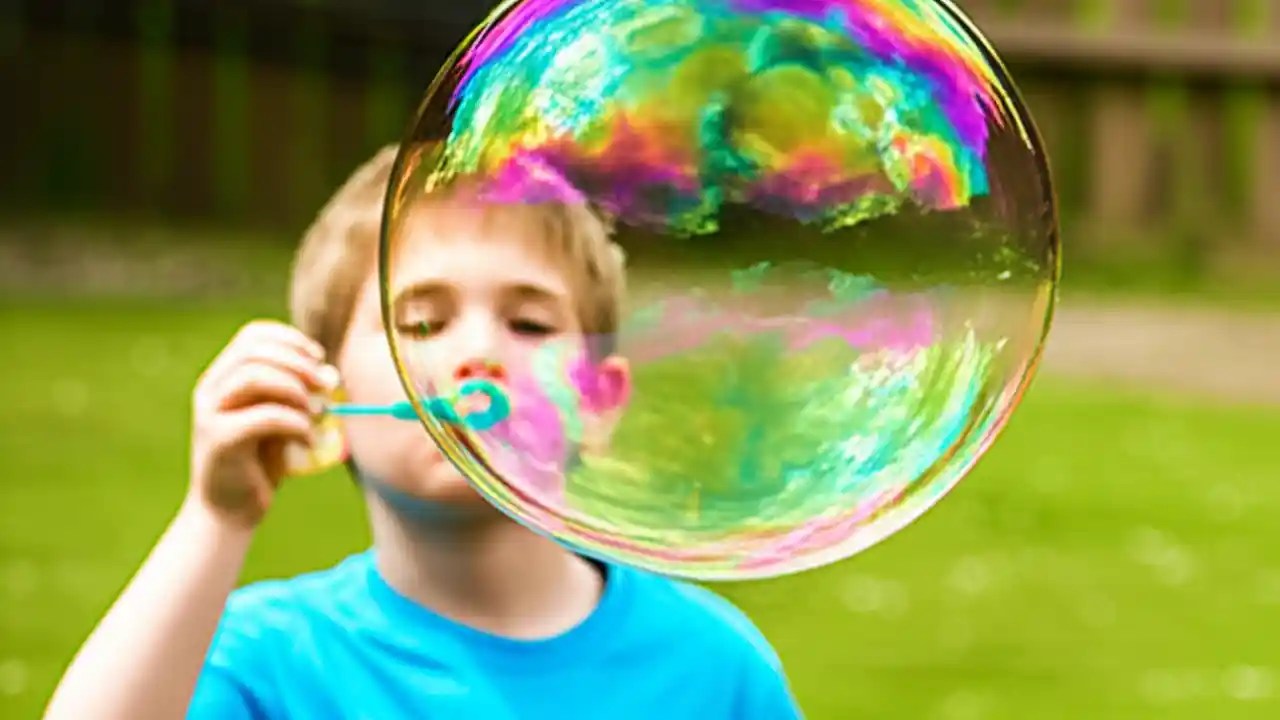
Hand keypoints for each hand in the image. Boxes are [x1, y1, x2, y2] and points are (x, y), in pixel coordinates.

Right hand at [188, 320, 335, 527]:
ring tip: (317, 414)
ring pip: (254, 377)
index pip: (253, 335)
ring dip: (295, 390)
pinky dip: (296, 424)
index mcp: (224, 376)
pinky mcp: (218, 440)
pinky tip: (309, 442)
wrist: (230, 512)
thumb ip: (299, 396)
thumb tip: (330, 374)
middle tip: (326, 386)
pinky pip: (263, 417)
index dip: (290, 339)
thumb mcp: (283, 421)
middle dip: (298, 363)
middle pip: (254, 351)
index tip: (319, 357)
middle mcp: (211, 388)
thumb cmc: (260, 463)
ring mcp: (210, 413)